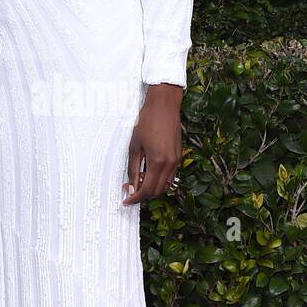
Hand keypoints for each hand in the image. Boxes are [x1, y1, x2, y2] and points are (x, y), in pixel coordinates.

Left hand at [122, 83, 182, 204]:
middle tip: (130, 186)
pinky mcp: (179, 156)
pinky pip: (170, 176)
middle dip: (143, 193)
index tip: (127, 200)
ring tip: (139, 176)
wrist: (163, 106)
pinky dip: (159, 179)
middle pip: (157, 191)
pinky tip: (149, 170)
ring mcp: (176, 160)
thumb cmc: (147, 122)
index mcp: (158, 162)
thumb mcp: (134, 146)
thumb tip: (131, 186)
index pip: (147, 190)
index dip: (136, 198)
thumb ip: (133, 168)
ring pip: (165, 185)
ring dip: (152, 186)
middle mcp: (170, 164)